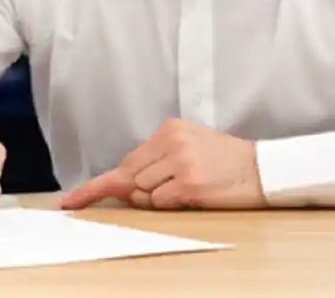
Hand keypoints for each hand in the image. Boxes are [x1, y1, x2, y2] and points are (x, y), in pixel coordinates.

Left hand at [60, 118, 266, 210]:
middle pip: (131, 179)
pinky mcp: (190, 183)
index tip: (72, 201)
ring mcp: (180, 162)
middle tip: (174, 187)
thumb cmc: (225, 161)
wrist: (262, 169)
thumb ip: (155, 159)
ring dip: (160, 199)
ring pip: (145, 194)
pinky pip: (161, 203)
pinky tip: (194, 194)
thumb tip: (122, 184)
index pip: (126, 161)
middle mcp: (171, 141)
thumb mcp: (189, 146)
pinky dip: (172, 205)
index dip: (99, 185)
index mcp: (169, 129)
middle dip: (143, 192)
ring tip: (190, 187)